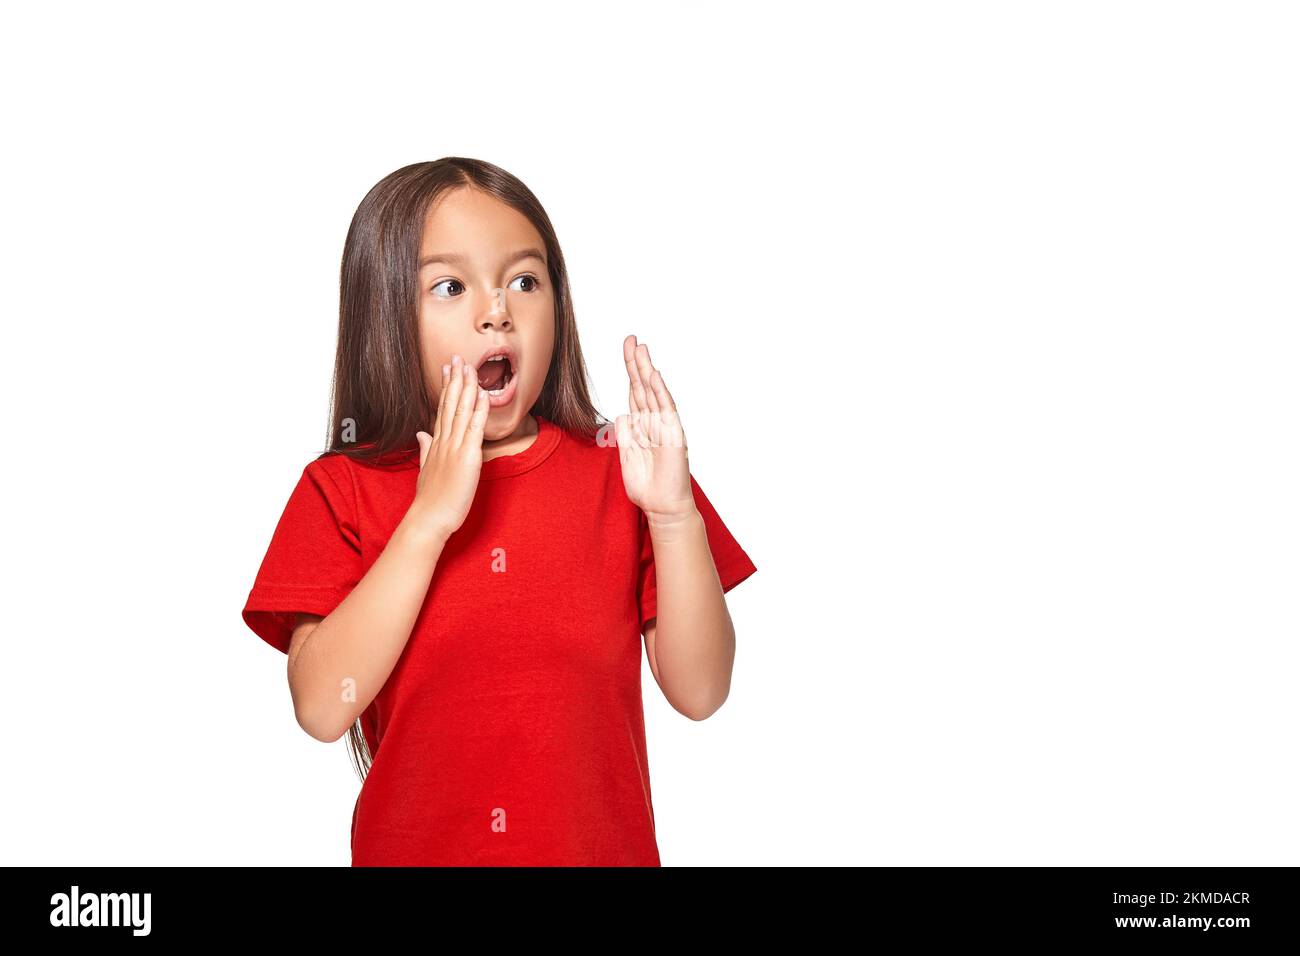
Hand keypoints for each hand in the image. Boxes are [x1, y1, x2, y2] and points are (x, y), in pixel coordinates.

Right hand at [410, 354, 489, 537]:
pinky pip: (475, 429)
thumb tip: (421, 433)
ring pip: (462, 411)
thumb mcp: (425, 470)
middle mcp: (444, 441)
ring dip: (467, 387)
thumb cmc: (430, 499)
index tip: (448, 369)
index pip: (442, 409)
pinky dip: (479, 410)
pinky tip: (483, 394)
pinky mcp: (468, 457)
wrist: (429, 519)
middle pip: (450, 404)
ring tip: (470, 367)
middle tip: (458, 358)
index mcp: (436, 444)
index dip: (446, 388)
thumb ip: (425, 449)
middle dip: (455, 379)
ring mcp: (455, 448)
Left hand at [615, 335, 695, 525]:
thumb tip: (623, 414)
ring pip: (654, 393)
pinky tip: (653, 376)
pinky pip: (665, 409)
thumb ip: (624, 435)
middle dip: (636, 363)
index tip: (626, 350)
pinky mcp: (673, 435)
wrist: (662, 507)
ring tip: (641, 349)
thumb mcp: (626, 457)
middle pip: (643, 387)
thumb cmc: (647, 487)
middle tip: (631, 339)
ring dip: (646, 370)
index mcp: (642, 426)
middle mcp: (654, 422)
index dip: (630, 372)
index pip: (635, 393)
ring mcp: (665, 427)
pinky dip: (659, 392)